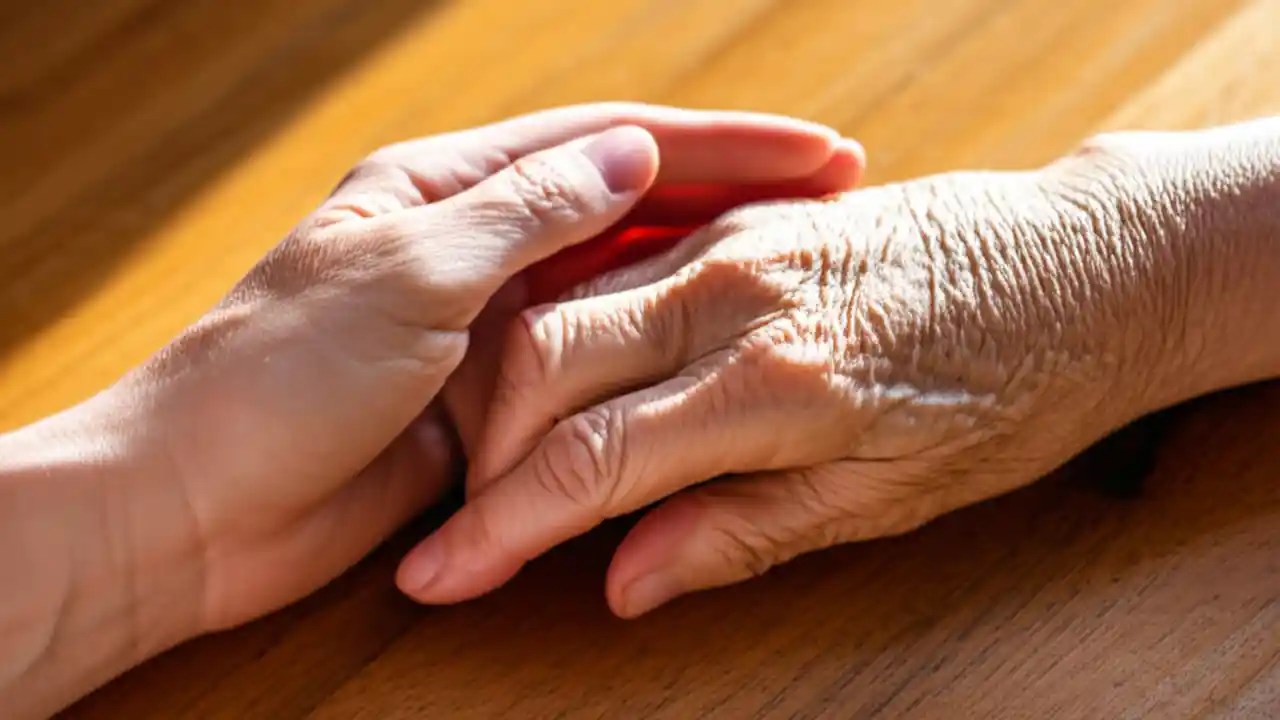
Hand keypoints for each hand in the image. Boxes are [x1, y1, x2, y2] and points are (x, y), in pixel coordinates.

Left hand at [103, 104, 862, 633]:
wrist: (199, 505)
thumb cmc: (279, 375)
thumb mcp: (408, 275)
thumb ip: (521, 216)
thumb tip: (629, 157)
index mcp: (444, 184)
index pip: (604, 143)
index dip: (717, 144)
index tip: (814, 152)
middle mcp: (470, 240)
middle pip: (622, 204)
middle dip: (727, 197)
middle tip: (831, 202)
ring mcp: (482, 321)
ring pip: (612, 283)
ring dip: (696, 269)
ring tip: (792, 267)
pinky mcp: (484, 396)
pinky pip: (584, 361)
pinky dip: (643, 351)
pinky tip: (706, 351)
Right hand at [398, 119, 1279, 616]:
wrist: (1084, 265)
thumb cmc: (1010, 388)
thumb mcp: (888, 495)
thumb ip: (742, 533)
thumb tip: (627, 583)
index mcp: (776, 380)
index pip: (590, 459)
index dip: (501, 528)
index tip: (440, 574)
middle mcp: (735, 293)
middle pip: (544, 363)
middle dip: (482, 451)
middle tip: (472, 522)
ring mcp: (733, 241)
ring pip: (565, 307)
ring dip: (512, 390)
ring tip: (501, 461)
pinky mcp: (739, 218)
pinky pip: (615, 272)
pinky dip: (566, 333)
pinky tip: (561, 382)